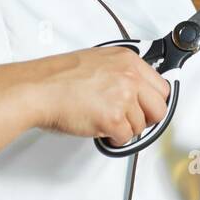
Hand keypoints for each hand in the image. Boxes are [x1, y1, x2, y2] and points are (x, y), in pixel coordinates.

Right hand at [31, 46, 170, 147]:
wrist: (38, 89)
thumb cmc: (58, 78)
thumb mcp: (97, 61)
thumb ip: (119, 72)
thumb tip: (132, 89)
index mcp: (127, 60)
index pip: (161, 86)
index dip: (152, 102)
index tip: (146, 108)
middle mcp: (129, 77)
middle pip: (159, 108)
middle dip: (146, 119)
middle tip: (131, 121)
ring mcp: (123, 97)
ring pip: (140, 126)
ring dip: (125, 129)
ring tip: (106, 122)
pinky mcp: (113, 118)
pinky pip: (126, 138)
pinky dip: (115, 139)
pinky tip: (103, 131)